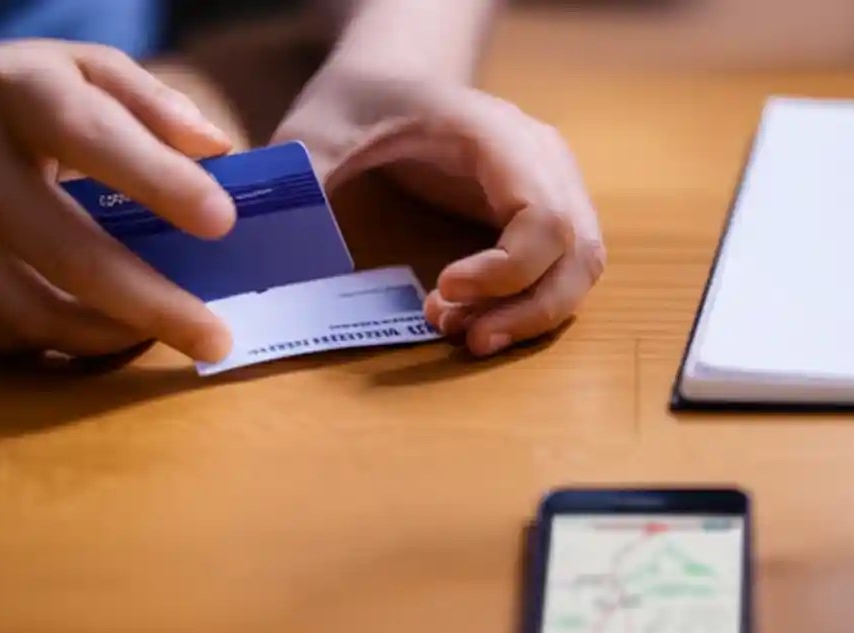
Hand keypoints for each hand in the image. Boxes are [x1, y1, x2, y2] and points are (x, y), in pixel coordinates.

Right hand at [0, 40, 236, 361]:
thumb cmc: (31, 101)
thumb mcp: (84, 74)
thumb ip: (150, 104)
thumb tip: (213, 147)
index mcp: (20, 93)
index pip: (90, 135)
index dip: (159, 180)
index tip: (222, 221)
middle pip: (68, 251)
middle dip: (151, 303)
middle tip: (215, 339)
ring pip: (30, 309)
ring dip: (110, 334)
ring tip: (163, 335)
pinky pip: (2, 329)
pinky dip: (60, 339)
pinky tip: (103, 329)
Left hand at [273, 72, 605, 356]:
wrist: (394, 73)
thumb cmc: (364, 97)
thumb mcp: (320, 126)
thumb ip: (303, 174)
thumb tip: (272, 236)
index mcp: (501, 134)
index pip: (544, 216)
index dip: (506, 270)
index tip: (441, 291)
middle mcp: (544, 159)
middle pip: (577, 251)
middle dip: (527, 309)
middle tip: (465, 338)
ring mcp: (556, 185)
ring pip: (580, 268)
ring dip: (533, 315)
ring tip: (469, 337)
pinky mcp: (547, 211)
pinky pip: (564, 270)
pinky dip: (531, 306)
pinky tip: (478, 321)